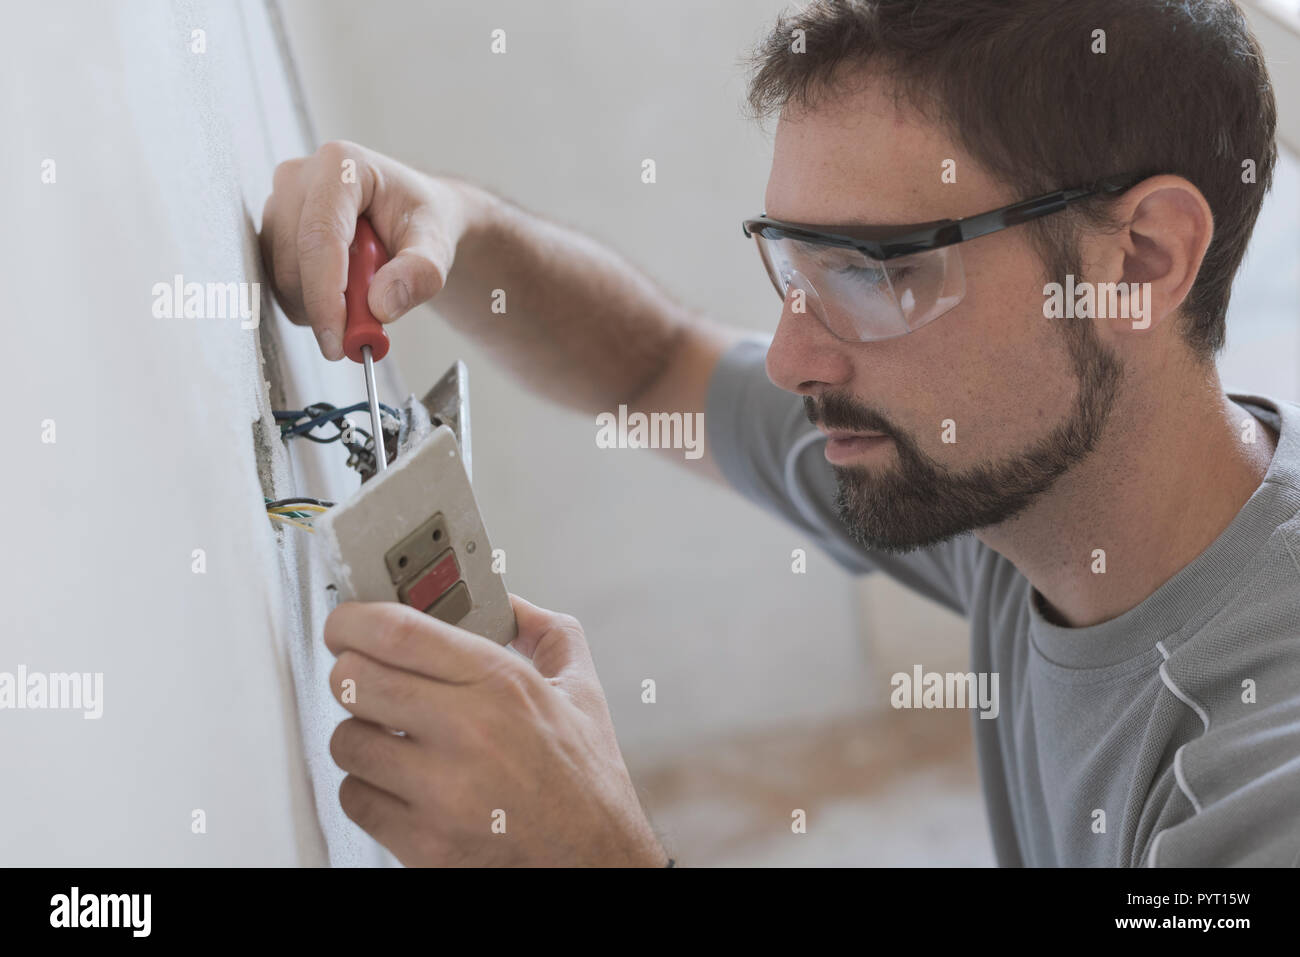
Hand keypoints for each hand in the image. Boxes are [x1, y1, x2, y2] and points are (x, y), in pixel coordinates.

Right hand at [259, 140, 476, 359]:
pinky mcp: (272, 230)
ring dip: (318, 306)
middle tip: (366, 330)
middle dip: (326, 308)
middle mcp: (300, 177)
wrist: (411, 215)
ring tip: (363, 294)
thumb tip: (381, 307)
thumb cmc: (422, 221)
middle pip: (294, 260)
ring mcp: (279, 202)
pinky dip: (308, 302)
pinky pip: (278, 281)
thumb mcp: (437, 245)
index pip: (320, 236)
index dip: (324, 294)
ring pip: (281, 276)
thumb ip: (420, 274)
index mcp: (342, 167)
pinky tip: (341, 292)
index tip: (337, 339)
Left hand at [323, 594, 667, 866]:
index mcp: (502, 683)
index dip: (354, 620)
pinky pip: (353, 797)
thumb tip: (507, 603)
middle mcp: (469, 732)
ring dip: (359, 733)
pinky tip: (400, 781)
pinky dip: (368, 787)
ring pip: (346, 740)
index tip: (346, 623)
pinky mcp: (423, 842)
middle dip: (348, 672)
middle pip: (354, 680)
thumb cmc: (584, 778)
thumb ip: (545, 632)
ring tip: (390, 736)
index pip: (397, 632)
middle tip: (362, 676)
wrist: (592, 858)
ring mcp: (441, 791)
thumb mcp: (581, 687)